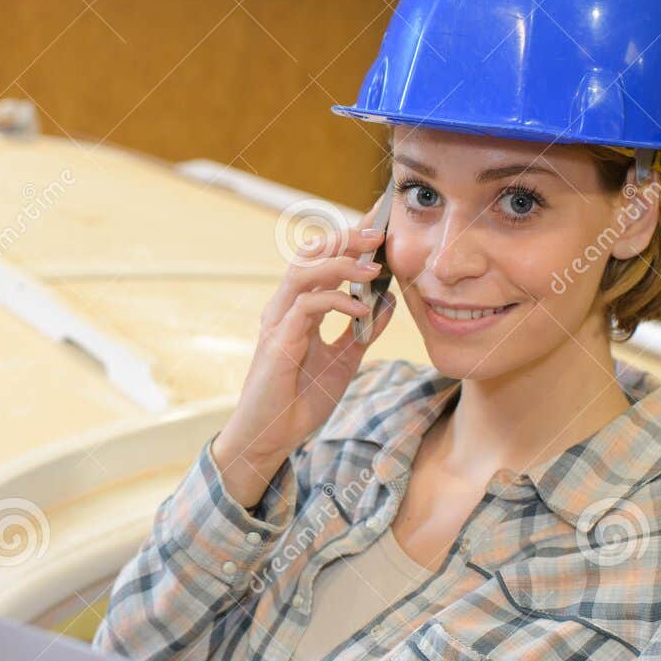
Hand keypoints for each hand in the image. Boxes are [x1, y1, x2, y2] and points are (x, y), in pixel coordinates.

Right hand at [212, 221, 395, 505]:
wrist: (271, 436)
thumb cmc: (299, 401)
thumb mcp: (343, 361)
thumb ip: (363, 331)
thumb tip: (388, 301)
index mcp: (297, 309)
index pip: (320, 260)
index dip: (347, 239)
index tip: (380, 224)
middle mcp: (284, 308)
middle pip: (309, 254)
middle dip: (344, 239)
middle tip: (380, 234)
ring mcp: (278, 322)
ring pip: (304, 272)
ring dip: (341, 264)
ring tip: (375, 267)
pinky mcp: (279, 341)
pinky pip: (307, 307)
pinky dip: (337, 301)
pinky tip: (362, 309)